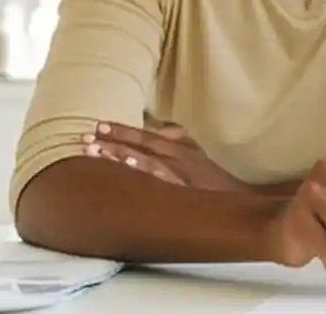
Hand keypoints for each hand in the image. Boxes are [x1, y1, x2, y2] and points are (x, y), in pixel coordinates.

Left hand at [84, 119, 249, 191]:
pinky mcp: (185, 189)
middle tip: (85, 137)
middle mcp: (178, 157)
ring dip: (120, 153)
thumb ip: (179, 141)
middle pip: (140, 144)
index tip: (97, 125)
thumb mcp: (198, 155)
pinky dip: (145, 169)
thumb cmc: (216, 182)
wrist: (240, 201)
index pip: (145, 136)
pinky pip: (161, 177)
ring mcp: (181, 173)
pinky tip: (129, 164)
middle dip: (112, 140)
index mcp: (180, 149)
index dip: (121, 130)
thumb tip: (162, 129)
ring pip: (146, 159)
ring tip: (96, 150)